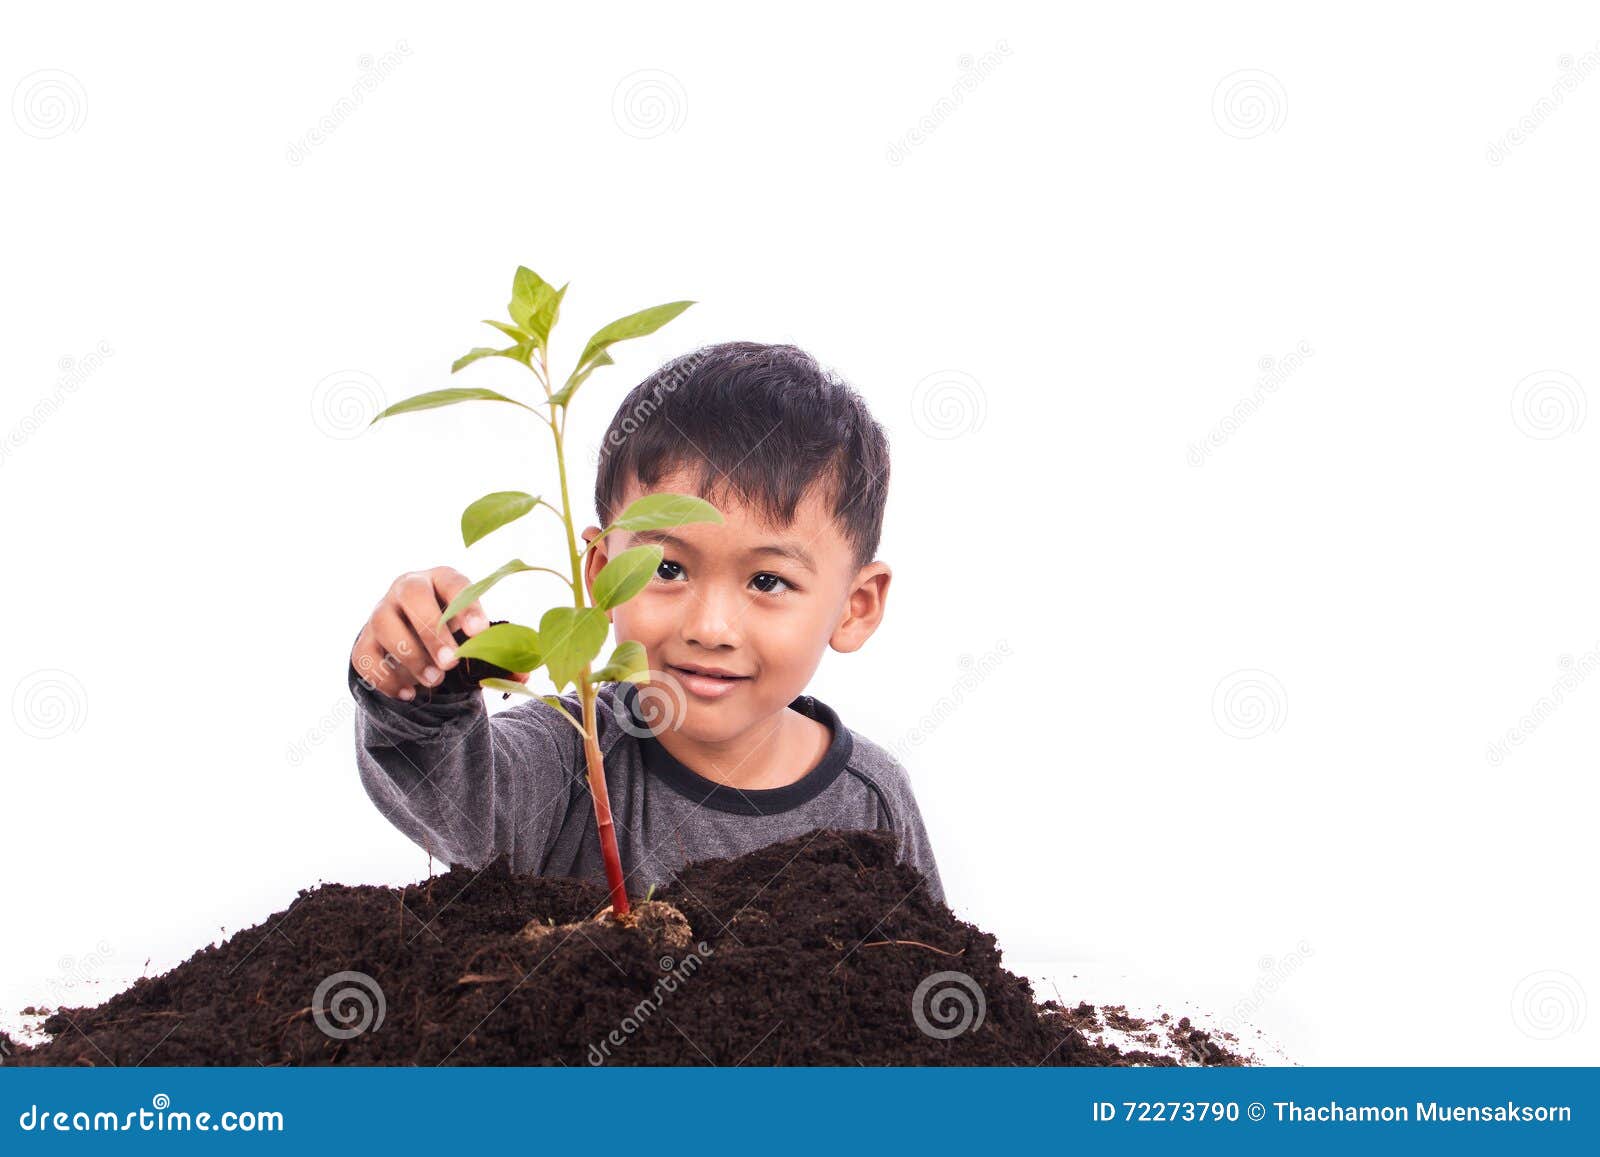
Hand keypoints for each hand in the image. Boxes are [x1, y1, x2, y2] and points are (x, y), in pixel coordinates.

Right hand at [350, 566, 530, 700]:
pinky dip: (385, 677)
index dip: (466, 605)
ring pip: (383, 624)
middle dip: (431, 631)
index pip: (453, 582)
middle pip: (411, 595)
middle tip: (450, 663)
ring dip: (409, 655)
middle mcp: (407, 587)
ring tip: (434, 680)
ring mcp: (381, 611)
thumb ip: (500, 654)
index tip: (479, 632)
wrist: (415, 640)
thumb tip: (523, 674)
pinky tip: (408, 692)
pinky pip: (364, 656)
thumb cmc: (454, 632)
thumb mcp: (477, 637)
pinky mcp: (365, 639)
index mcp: (442, 579)